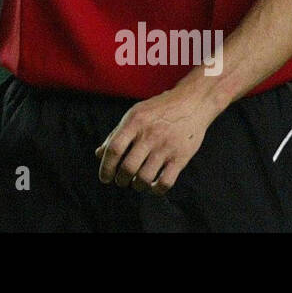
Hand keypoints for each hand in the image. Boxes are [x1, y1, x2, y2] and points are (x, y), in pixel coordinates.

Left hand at [94, 85, 220, 195]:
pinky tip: (153, 186)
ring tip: (136, 183)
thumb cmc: (159, 109)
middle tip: (121, 181)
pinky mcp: (181, 157)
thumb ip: (117, 134)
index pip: (114, 149)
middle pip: (128, 167)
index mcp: (135, 122)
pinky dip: (156, 190)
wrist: (192, 102)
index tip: (104, 178)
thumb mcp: (135, 114)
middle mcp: (149, 134)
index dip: (106, 167)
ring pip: (145, 178)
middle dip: (120, 180)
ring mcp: (166, 146)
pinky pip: (166, 182)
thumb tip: (99, 154)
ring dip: (137, 186)